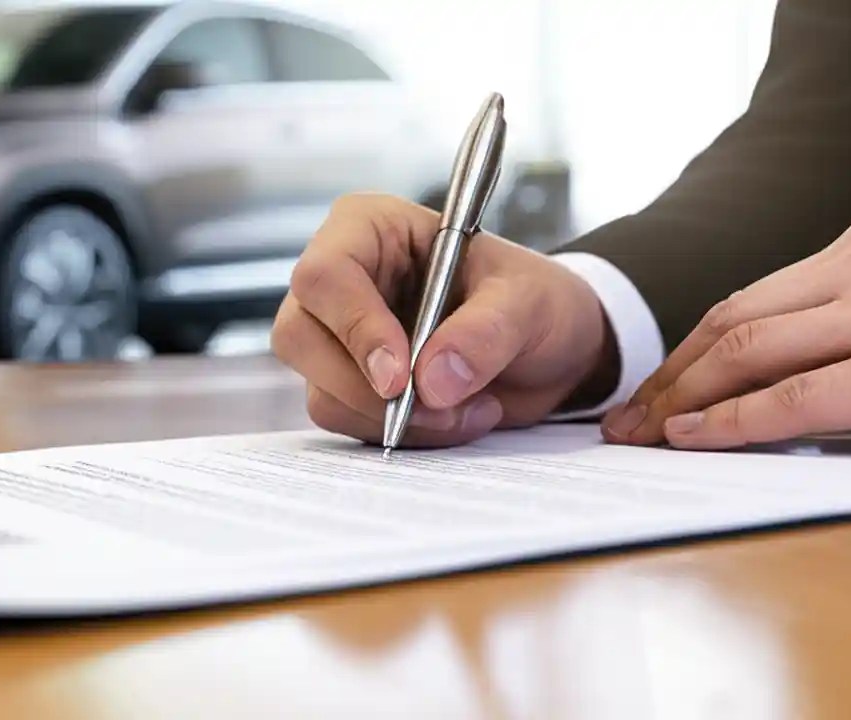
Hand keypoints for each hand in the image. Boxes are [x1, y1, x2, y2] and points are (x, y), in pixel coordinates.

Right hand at [272, 193, 612, 446]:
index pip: (326, 274)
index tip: (400, 377)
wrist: (550, 352)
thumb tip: (431, 381)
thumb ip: (485, 332)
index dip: (355, 326)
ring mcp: (337, 338)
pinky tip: (454, 418)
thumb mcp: (529, 302)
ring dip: (396, 418)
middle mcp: (340, 280)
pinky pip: (348, 422)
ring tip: (470, 408)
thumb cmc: (534, 301)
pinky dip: (403, 434)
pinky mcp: (348, 386)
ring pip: (322, 390)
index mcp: (370, 229)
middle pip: (300, 337)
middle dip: (366, 387)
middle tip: (437, 407)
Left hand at [603, 216, 850, 448]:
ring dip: (681, 399)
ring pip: (746, 353)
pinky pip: (791, 399)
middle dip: (670, 375)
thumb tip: (768, 373)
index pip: (749, 300)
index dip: (689, 350)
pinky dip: (730, 423)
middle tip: (628, 420)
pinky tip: (691, 440)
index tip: (654, 389)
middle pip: (732, 322)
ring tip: (642, 436)